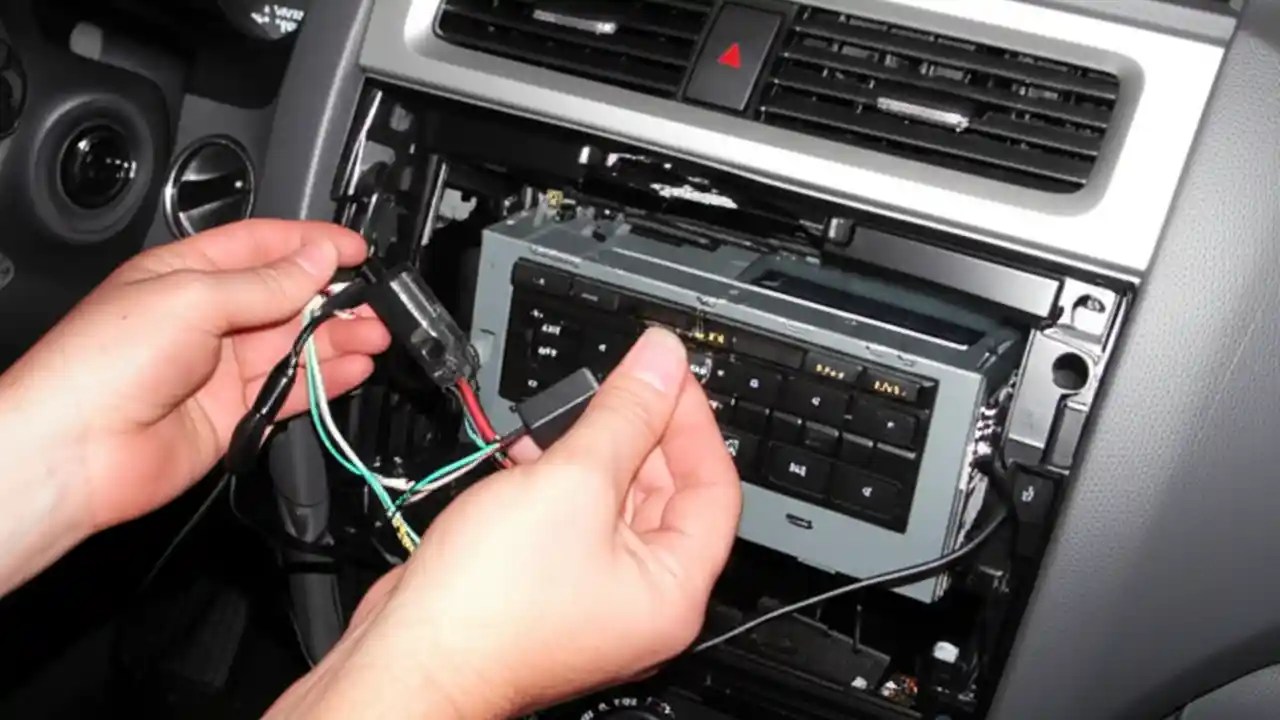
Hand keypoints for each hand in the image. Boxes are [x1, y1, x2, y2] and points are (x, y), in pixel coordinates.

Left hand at [0, 220, 388, 591]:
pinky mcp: (230, 414)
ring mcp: (218, 369)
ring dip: (338, 338)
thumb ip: (263, 283)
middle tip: (375, 301)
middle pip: (285, 298)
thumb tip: (314, 259)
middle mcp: (203, 319)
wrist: (74, 452)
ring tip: (376, 335)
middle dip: (333, 296)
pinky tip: (351, 369)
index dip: (310, 244)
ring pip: (294, 346)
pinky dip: (325, 381)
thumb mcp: (191, 298)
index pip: (261, 247)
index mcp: (184, 274)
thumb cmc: (99, 367)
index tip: (355, 249)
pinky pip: (290, 393)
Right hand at [269, 328, 742, 718]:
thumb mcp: (573, 483)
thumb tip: (664, 361)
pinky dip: (554, 479)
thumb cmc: (488, 606)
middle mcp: (641, 598)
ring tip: (560, 413)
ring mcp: (591, 594)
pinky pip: (569, 519)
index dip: (693, 419)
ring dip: (587, 450)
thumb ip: (625, 415)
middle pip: (664, 491)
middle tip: (614, 380)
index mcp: (674, 588)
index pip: (713, 485)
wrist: (407, 656)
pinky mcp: (545, 586)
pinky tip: (524, 453)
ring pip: (610, 501)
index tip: (667, 371)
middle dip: (636, 431)